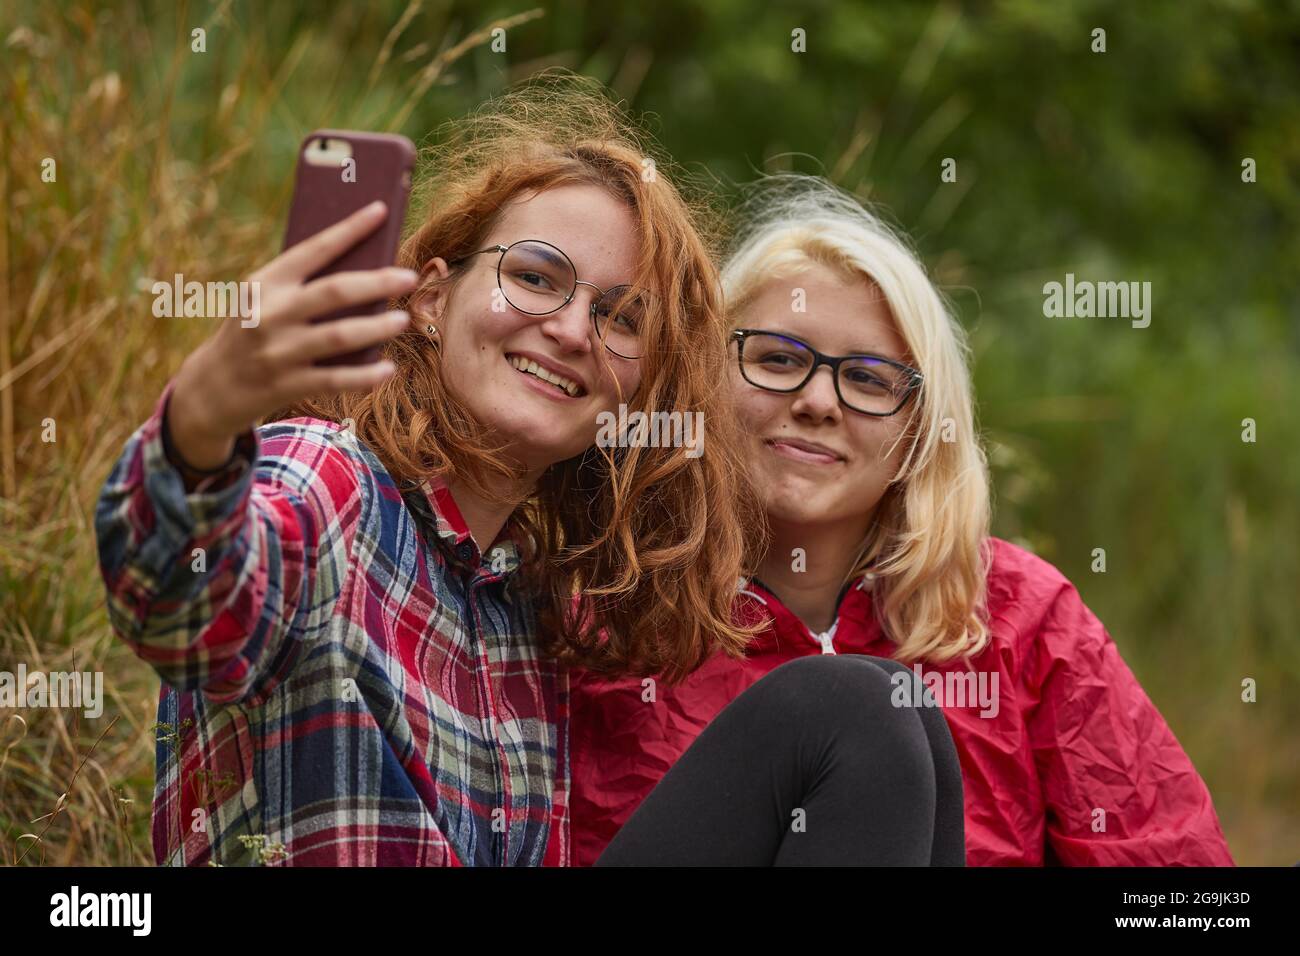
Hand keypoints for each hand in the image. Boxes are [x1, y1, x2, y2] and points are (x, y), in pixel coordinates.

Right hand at [167, 200, 417, 469]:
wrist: (211, 387)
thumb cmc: (252, 332)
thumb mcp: (262, 300)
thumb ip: (301, 285)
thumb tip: (366, 267)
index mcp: (265, 283)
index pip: (314, 248)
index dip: (350, 229)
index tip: (381, 210)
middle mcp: (270, 314)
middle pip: (334, 292)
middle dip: (376, 282)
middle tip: (409, 277)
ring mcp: (278, 352)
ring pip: (338, 336)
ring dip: (376, 327)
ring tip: (403, 319)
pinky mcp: (287, 385)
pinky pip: (334, 379)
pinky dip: (364, 376)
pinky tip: (388, 369)